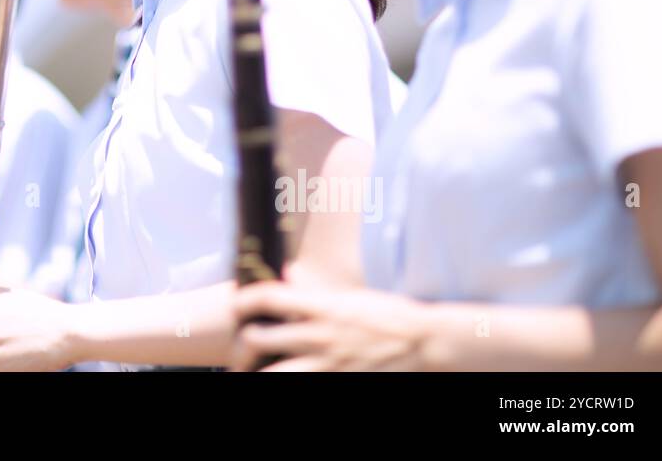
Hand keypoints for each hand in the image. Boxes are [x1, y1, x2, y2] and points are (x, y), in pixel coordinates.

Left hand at [230, 280, 434, 370]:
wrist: (426, 342)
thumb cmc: (390, 316)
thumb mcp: (350, 296)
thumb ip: (314, 291)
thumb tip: (287, 275)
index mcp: (322, 307)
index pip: (270, 297)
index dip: (244, 300)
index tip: (236, 305)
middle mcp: (319, 335)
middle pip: (258, 338)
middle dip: (242, 345)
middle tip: (240, 348)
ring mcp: (327, 364)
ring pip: (272, 375)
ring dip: (256, 374)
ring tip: (249, 373)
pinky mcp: (339, 382)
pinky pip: (299, 387)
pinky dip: (286, 384)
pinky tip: (282, 380)